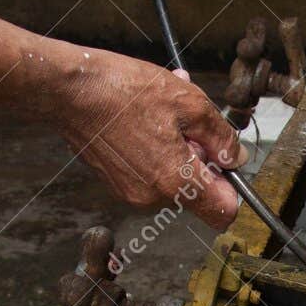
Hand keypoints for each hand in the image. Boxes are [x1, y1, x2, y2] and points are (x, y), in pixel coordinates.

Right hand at [53, 53, 245, 230]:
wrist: (69, 91)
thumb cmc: (123, 92)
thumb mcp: (189, 103)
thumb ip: (221, 137)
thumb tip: (236, 158)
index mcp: (176, 182)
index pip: (223, 213)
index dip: (232, 189)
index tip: (226, 164)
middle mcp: (153, 198)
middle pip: (197, 192)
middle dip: (199, 157)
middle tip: (188, 120)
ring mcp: (131, 193)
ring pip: (173, 178)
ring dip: (177, 147)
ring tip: (164, 111)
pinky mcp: (116, 183)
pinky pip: (150, 173)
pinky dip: (155, 149)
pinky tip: (145, 119)